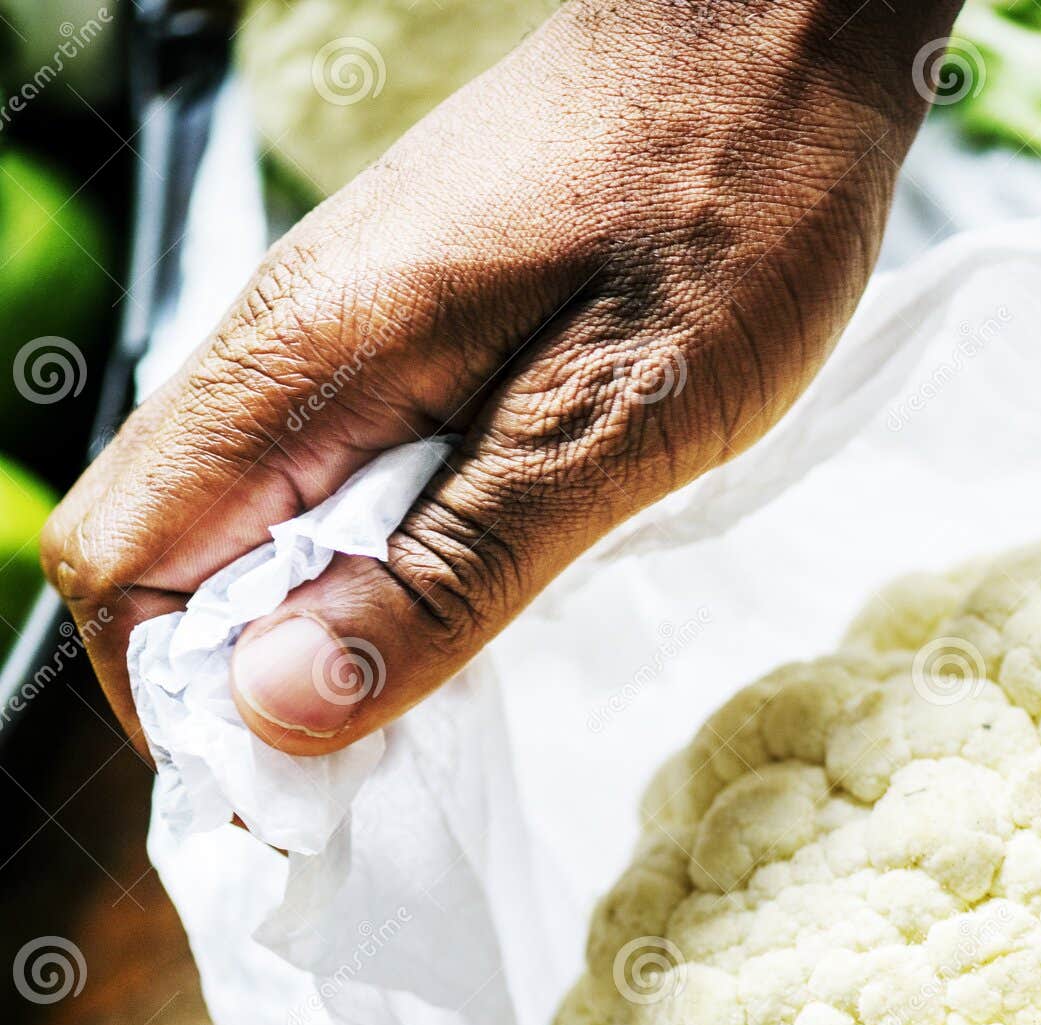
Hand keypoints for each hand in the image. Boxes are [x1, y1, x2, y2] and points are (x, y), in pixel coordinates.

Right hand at [43, 0, 959, 755]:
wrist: (774, 36)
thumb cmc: (726, 211)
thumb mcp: (609, 430)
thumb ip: (444, 571)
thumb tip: (280, 705)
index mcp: (304, 368)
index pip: (124, 568)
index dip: (187, 705)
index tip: (307, 792)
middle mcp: (283, 349)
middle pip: (169, 557)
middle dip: (248, 685)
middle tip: (392, 761)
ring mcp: (335, 338)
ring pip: (248, 524)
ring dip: (316, 631)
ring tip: (438, 691)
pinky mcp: (396, 337)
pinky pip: (328, 481)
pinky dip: (370, 566)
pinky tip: (464, 592)